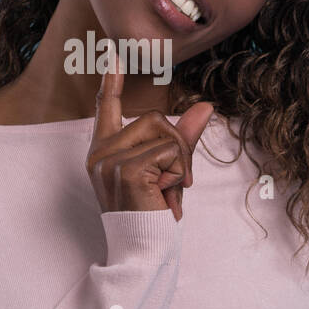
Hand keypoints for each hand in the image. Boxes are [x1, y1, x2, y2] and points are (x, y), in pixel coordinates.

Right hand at [86, 49, 213, 220]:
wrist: (141, 251)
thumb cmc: (151, 215)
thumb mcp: (167, 171)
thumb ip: (182, 137)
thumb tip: (207, 106)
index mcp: (104, 150)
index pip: (105, 108)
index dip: (111, 81)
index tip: (114, 56)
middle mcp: (101, 152)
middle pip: (154, 118)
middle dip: (178, 146)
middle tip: (176, 183)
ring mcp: (110, 159)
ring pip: (164, 132)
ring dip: (180, 161)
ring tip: (169, 190)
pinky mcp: (126, 168)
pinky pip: (170, 151)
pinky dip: (178, 172)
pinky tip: (165, 196)